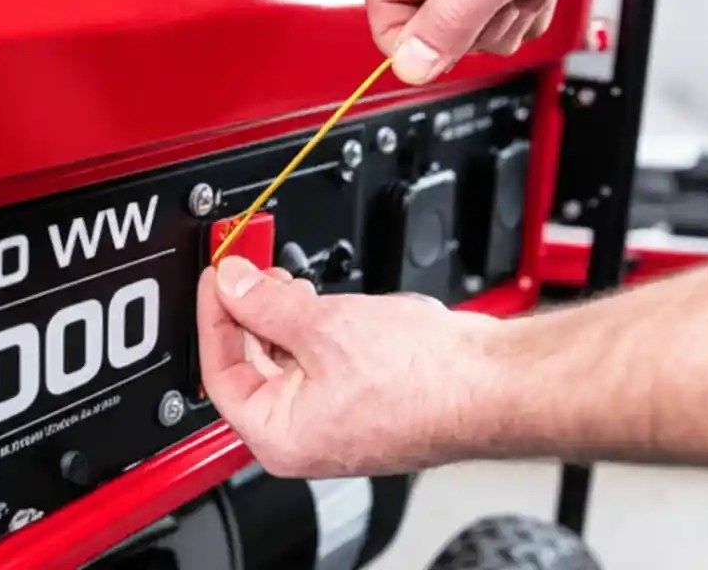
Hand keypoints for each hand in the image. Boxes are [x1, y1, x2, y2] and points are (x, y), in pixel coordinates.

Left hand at [196, 256, 504, 477]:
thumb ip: (265, 303)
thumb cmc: (425, 381)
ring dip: (284, 315)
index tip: (217, 278)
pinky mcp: (363, 400)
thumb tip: (233, 282)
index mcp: (280, 437)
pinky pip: (322, 361)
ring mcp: (335, 420)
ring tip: (289, 281)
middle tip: (250, 270)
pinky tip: (325, 301)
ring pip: (289, 360)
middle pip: (253, 364)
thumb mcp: (324, 325)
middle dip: (251, 312)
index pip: (220, 372)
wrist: (492, 383)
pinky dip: (316, 328)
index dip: (215, 317)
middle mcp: (303, 437)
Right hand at [366, 0, 654, 83]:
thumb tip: (410, 63)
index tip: (437, 55)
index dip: (408, 39)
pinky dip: (526, 17)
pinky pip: (501, 29)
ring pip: (469, 35)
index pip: (385, 4)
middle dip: (475, 24)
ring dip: (506, 20)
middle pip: (429, 27)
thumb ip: (451, 20)